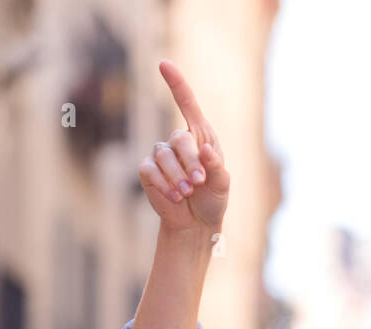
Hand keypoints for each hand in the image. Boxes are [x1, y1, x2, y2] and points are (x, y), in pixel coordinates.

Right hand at [139, 60, 229, 233]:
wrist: (197, 223)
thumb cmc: (213, 199)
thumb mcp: (222, 184)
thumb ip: (216, 167)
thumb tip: (204, 149)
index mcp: (200, 136)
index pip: (187, 104)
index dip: (176, 84)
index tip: (164, 64)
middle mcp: (179, 141)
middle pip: (179, 140)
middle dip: (191, 163)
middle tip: (199, 183)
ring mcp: (161, 154)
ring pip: (164, 157)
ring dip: (178, 177)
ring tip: (187, 193)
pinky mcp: (148, 171)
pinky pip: (151, 171)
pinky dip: (165, 186)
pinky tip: (175, 197)